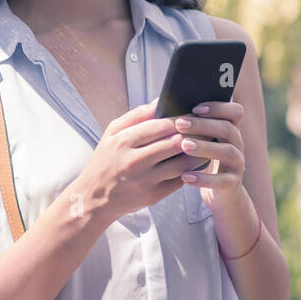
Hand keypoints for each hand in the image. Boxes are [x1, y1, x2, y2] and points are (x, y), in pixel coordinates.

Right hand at [76, 102, 203, 220]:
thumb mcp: (111, 133)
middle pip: (175, 143)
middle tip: (204, 128)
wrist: (94, 198)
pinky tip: (197, 162)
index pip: (161, 126)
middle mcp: (135, 161)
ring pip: (182, 163)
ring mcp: (146, 180)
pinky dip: (192, 170)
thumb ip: (135, 116)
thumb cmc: (105, 160)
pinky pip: (180, 180)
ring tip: (205, 144)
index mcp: (124, 141)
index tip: (191, 115)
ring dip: (197, 152)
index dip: (180, 119)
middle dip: (193, 134)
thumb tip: (159, 102)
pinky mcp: (154, 196)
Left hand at [170, 100, 246, 214]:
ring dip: (205, 147)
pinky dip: (204, 179)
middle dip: (203, 124)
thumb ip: (190, 126)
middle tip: (180, 124)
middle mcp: (237, 144)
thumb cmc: (202, 160)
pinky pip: (222, 180)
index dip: (218, 107)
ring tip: (184, 146)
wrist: (220, 192)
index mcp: (230, 129)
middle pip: (227, 128)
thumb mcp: (200, 141)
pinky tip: (185, 176)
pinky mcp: (232, 183)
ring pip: (227, 152)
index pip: (234, 111)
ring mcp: (237, 163)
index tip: (195, 108)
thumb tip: (164, 107)